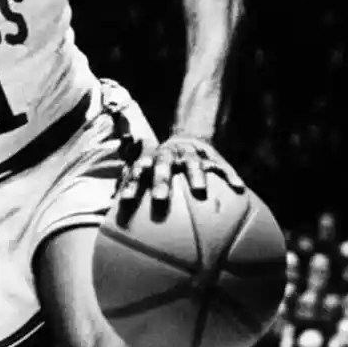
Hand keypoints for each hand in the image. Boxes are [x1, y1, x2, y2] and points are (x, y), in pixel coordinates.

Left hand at [118, 134, 244, 203]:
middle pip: (163, 166)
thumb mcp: (147, 170)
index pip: (138, 170)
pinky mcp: (212, 157)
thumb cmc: (160, 166)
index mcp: (151, 160)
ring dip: (195, 176)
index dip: (132, 183)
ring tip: (200, 191)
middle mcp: (169, 155)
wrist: (187, 139)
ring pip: (193, 163)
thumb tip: (108, 208)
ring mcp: (191, 155)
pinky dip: (230, 176)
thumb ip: (131, 185)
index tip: (125, 200)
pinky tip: (239, 188)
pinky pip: (222, 167)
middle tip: (158, 199)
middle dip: (161, 181)